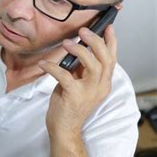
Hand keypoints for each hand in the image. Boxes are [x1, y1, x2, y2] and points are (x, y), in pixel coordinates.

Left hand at [38, 25, 116, 141]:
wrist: (64, 129)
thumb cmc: (69, 105)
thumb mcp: (79, 84)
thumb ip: (81, 69)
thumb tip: (76, 48)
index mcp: (103, 83)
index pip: (112, 59)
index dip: (111, 42)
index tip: (108, 27)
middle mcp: (100, 87)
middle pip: (105, 59)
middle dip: (96, 41)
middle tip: (83, 31)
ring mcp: (89, 92)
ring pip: (92, 65)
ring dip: (80, 51)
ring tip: (66, 43)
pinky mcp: (74, 96)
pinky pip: (65, 77)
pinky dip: (53, 67)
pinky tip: (44, 63)